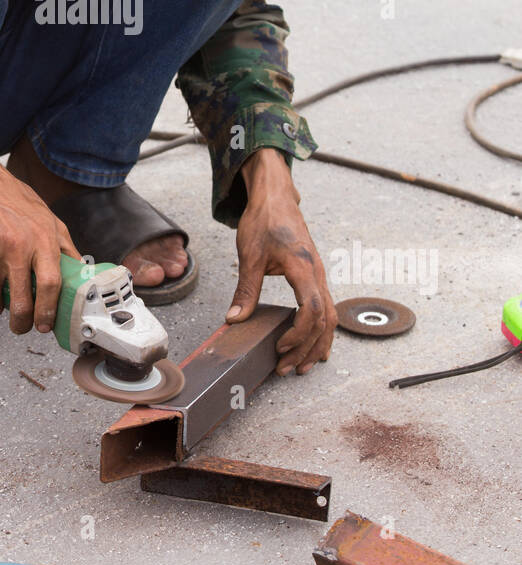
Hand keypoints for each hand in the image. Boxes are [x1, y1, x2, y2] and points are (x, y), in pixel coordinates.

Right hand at [0, 129, 80, 334]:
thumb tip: (81, 274)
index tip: (45, 324)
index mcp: (42, 238)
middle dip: (21, 323)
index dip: (48, 311)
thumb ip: (65, 247)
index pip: (51, 285)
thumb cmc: (12, 199)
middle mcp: (17, 246)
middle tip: (20, 326)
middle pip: (21, 302)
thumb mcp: (48, 217)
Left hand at [226, 148, 336, 374]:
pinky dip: (319, 330)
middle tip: (287, 367)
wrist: (275, 197)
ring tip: (299, 364)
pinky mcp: (314, 276)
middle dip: (307, 348)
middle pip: (325, 320)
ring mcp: (319, 275)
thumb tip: (235, 319)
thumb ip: (245, 289)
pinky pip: (325, 308)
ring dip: (315, 343)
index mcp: (304, 267)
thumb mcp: (250, 254)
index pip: (313, 310)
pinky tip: (310, 345)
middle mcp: (318, 273)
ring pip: (330, 317)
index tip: (280, 346)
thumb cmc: (264, 220)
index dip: (299, 334)